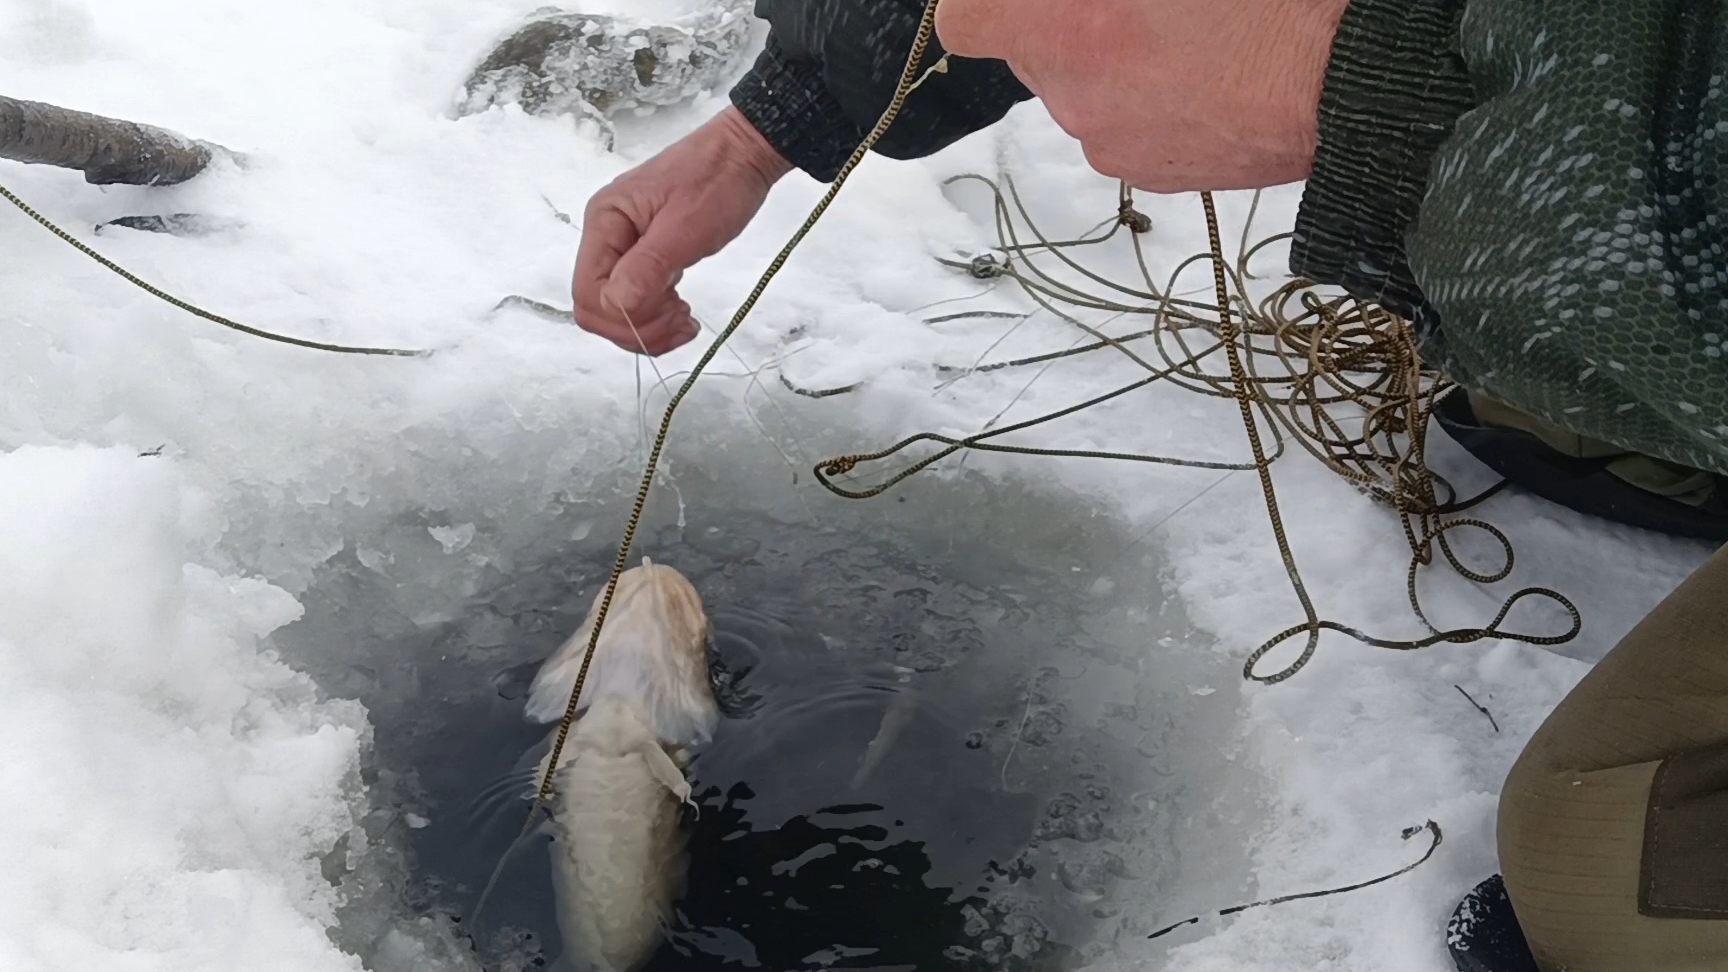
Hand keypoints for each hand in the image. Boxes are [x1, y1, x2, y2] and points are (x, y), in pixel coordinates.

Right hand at [573, 106, 792, 354]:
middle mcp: (606, 235)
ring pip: (615, 310)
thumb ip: (648, 267)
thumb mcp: (685, 226)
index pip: (588, 291)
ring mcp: (623, 247)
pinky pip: (635, 300)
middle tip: (681, 320)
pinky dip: (656, 317)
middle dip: (637, 326)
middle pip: (596, 306)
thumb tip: (617, 305)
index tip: (669, 313)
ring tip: (685, 319)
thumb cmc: (717, 179)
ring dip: (648, 327)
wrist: (742, 155)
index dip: (623, 315)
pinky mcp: (643, 256)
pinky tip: (681, 313)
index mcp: (605, 221)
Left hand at [935, 0, 1348, 192]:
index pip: (967, 21)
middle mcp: (1076, 95)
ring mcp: (1112, 140)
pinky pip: (1126, 125)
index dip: (990, 3)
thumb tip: (1093, 0)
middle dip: (1067, 23)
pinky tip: (1202, 71)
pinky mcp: (1152, 171)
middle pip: (1034, 55)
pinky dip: (1148, 99)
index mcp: (1068, 29)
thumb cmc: (1268, 8)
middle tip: (1131, 3)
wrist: (1346, 78)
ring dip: (1112, 61)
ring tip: (1182, 31)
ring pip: (1083, 91)